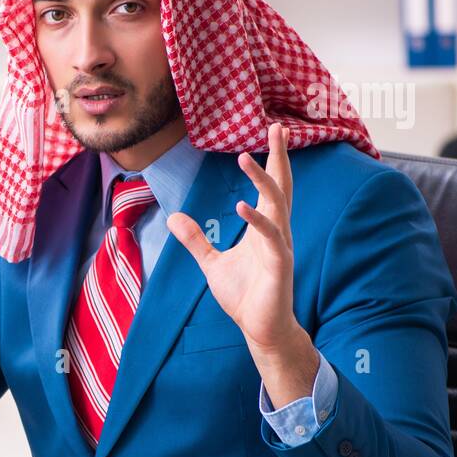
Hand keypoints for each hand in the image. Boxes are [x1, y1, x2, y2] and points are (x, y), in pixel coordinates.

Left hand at [166, 123, 317, 402]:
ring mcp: (280, 247)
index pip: (271, 187)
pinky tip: (242, 205)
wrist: (260, 329)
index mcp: (265, 229)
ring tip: (245, 157)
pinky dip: (257, 219)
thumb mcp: (212, 263)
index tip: (272, 130)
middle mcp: (277, 232)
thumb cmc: (244, 296)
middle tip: (277, 127)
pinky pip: (271, 237)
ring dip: (262, 180)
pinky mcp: (279, 266)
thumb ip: (196, 240)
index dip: (272, 160)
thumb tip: (174, 216)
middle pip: (281, 187)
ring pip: (277, 205)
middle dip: (280, 157)